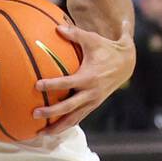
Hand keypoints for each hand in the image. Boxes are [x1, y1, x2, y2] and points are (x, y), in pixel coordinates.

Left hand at [33, 20, 134, 134]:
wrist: (127, 63)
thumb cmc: (106, 49)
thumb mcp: (92, 39)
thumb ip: (75, 34)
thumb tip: (57, 27)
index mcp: (89, 77)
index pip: (67, 83)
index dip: (52, 85)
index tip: (37, 85)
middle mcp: (91, 93)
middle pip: (69, 107)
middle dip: (51, 112)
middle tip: (34, 114)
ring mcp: (92, 102)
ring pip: (73, 119)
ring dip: (57, 127)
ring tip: (40, 133)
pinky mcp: (93, 106)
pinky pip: (77, 118)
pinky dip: (65, 125)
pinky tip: (52, 130)